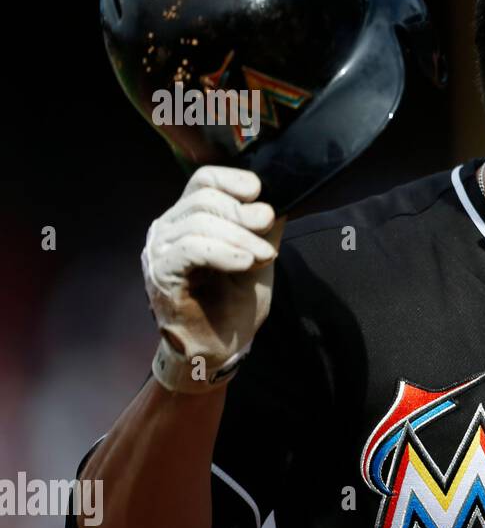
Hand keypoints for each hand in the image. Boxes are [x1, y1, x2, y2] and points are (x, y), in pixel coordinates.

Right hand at [141, 166, 283, 391]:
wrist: (220, 347)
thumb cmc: (235, 302)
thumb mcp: (259, 255)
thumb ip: (264, 227)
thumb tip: (280, 198)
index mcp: (189, 218)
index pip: (204, 180)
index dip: (233, 180)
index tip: (260, 193)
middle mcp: (168, 229)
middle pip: (203, 199)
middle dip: (242, 212)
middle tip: (267, 227)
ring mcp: (160, 251)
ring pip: (199, 223)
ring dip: (239, 236)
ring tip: (263, 255)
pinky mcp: (161, 274)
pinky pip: (190, 249)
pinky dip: (223, 252)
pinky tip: (246, 262)